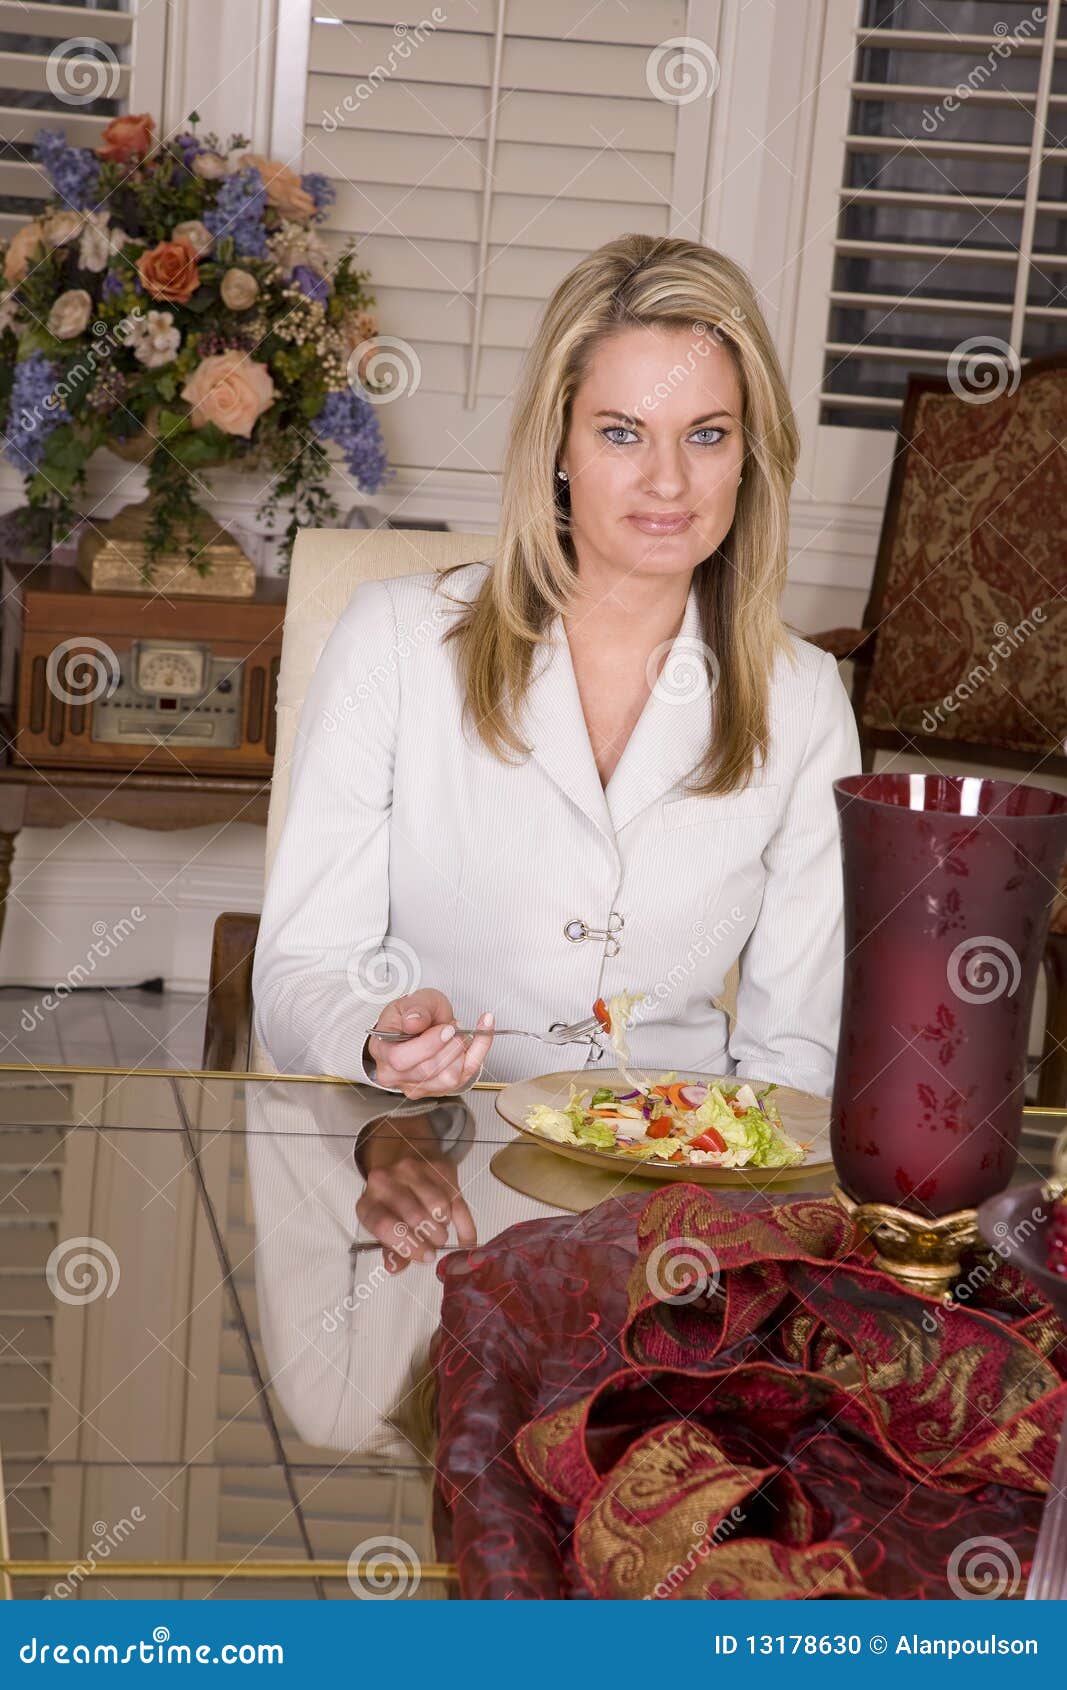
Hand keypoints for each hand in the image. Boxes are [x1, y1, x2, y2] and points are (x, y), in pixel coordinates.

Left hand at [356, 1115, 476, 1273]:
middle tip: (436, 1246)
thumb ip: (391, 1248)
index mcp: (368, 1201)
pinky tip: (465, 1238)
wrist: (404, 1152)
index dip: (407, 1246)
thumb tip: (395, 1268)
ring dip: (444, 1227)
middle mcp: (386, 1181)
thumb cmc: (392, 1198)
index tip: (426, 1257)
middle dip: (431, 1238)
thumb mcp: (385, 1222)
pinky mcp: (438, 1165)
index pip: (384, 1225)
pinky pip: (457, 1199)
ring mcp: (412, 1169)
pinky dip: (464, 1224)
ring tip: (441, 1232)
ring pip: (438, 1206)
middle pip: (414, 1216)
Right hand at [366, 988, 493, 1098]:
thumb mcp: (412, 1000)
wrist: (421, 1024)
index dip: (429, 1044)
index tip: (446, 1028)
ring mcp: (417, 1086)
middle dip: (449, 1045)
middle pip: (428, 1070)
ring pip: (448, 1078)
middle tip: (452, 1026)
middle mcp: (396, 1075)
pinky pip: (467, 1075)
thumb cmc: (413, 1014)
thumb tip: (413, 1022)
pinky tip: (483, 1033)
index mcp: (382, 1051)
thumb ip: (414, 1009)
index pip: (401, 1059)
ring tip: (456, 1032)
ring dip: (461, 1050)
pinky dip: (480, 1051)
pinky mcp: (440, 1089)